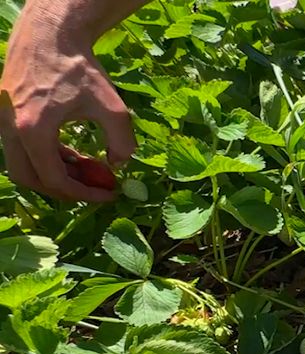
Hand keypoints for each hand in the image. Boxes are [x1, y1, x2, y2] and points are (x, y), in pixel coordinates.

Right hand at [0, 11, 134, 201]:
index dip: (85, 194)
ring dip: (55, 172)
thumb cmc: (80, 69)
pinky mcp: (5, 116)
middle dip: (64, 189)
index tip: (110, 193)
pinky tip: (72, 153)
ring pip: (24, 164)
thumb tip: (120, 166)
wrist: (50, 36)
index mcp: (33, 130)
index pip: (54, 179)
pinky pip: (22, 147)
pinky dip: (46, 156)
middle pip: (30, 178)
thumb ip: (122, 141)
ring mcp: (3, 122)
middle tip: (94, 188)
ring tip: (88, 168)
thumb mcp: (112, 107)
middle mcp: (10, 129)